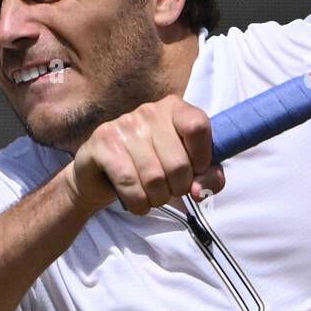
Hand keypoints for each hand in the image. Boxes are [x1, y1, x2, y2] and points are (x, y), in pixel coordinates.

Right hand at [65, 94, 225, 214]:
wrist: (101, 175)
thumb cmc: (154, 168)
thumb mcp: (188, 170)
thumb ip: (208, 177)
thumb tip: (198, 191)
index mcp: (175, 109)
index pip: (198, 126)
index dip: (202, 158)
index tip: (196, 172)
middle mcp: (150, 111)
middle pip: (178, 163)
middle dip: (178, 189)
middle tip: (169, 190)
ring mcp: (124, 124)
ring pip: (154, 177)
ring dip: (158, 198)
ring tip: (153, 196)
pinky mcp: (103, 142)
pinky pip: (129, 182)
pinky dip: (138, 202)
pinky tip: (138, 202)